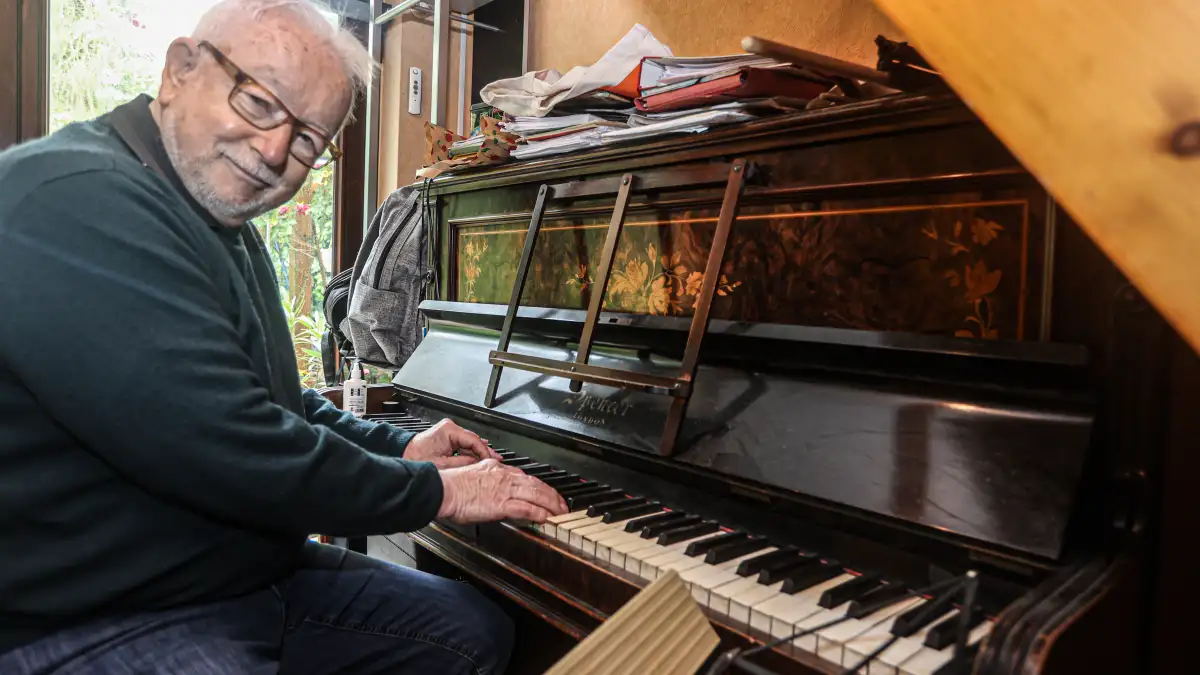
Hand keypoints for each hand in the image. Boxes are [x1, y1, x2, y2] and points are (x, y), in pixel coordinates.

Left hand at [403, 419, 500, 468]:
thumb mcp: (443, 464)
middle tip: (497, 460)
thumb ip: (463, 462)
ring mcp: (449, 431)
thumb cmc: (417, 458)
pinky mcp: (447, 437)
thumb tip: (478, 463)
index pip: (474, 440)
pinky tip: (478, 458)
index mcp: (449, 430)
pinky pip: (463, 444)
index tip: (490, 461)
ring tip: (490, 461)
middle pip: (473, 440)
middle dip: (484, 451)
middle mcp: (450, 428)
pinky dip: (470, 452)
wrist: (404, 455)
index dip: (484, 452)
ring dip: (478, 452)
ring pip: (469, 442)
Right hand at [437, 459, 568, 523]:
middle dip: (552, 495)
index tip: (547, 492)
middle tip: (562, 504)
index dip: (540, 485)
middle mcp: (504, 476)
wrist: (443, 489)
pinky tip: (546, 518)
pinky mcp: (501, 504)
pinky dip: (539, 513)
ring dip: (551, 504)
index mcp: (497, 468)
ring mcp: (504, 490)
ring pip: (536, 495)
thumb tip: (495, 491)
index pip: (525, 476)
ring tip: (560, 512)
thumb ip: (488, 481)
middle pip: (536, 484)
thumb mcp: (474, 475)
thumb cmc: (452, 485)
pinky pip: (526, 508)